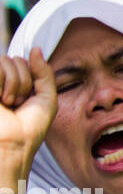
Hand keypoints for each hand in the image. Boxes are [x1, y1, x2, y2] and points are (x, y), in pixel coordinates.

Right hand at [0, 49, 56, 191]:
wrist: (15, 145)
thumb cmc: (30, 127)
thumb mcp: (46, 97)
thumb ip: (43, 72)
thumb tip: (35, 49)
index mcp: (13, 85)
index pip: (24, 62)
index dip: (31, 77)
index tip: (28, 99)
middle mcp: (0, 83)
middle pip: (17, 60)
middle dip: (24, 81)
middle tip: (19, 102)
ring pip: (7, 61)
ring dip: (16, 84)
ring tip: (10, 103)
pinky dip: (7, 83)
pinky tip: (3, 101)